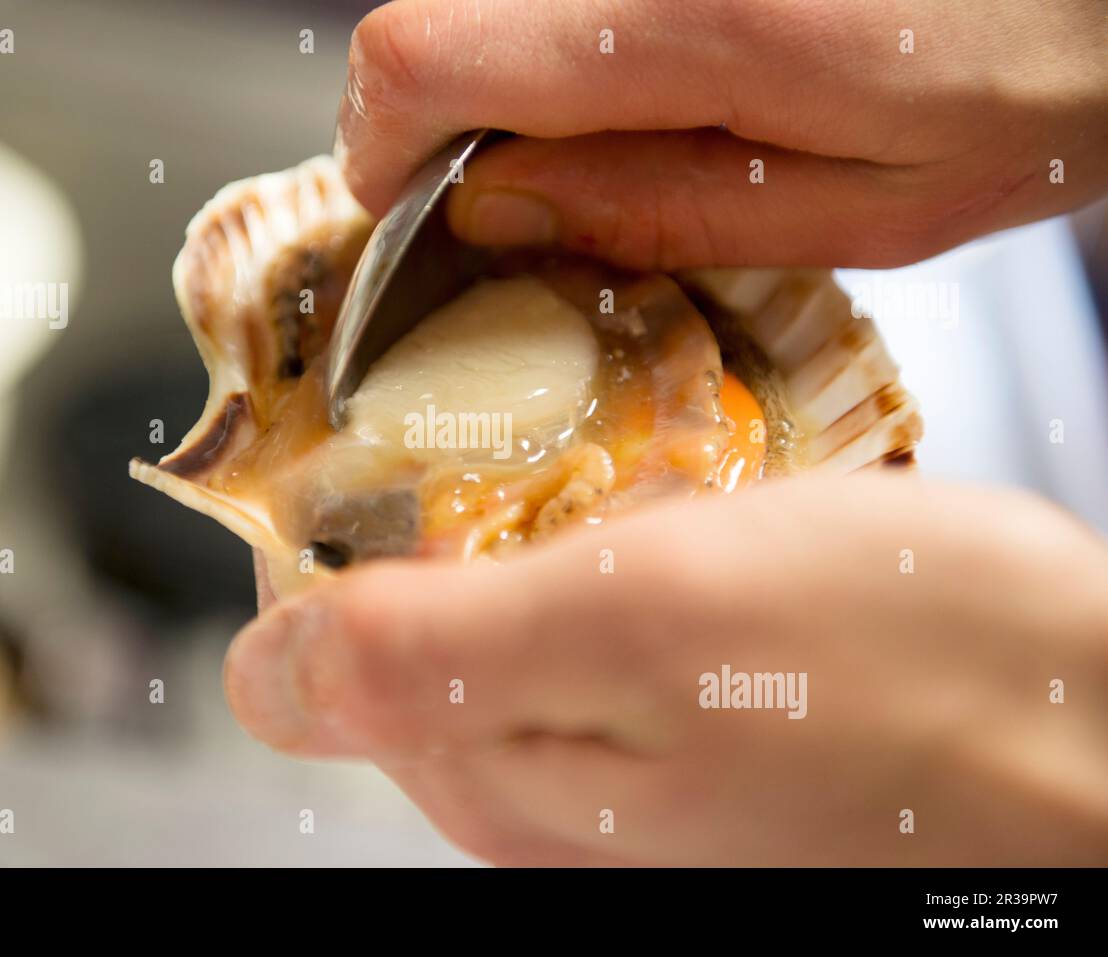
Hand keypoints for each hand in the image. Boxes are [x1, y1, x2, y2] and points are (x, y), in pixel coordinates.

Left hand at [225, 474, 1107, 864]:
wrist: (1089, 735)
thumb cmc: (906, 670)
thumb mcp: (646, 622)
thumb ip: (435, 656)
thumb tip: (260, 673)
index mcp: (495, 769)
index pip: (318, 647)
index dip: (319, 523)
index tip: (359, 420)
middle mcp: (539, 784)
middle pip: (402, 626)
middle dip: (415, 507)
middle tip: (480, 402)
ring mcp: (615, 755)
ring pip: (496, 610)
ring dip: (512, 512)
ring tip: (580, 434)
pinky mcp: (685, 720)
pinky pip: (590, 613)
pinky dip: (596, 536)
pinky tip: (657, 494)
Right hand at [334, 0, 1107, 269]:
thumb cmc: (1038, 81)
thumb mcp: (861, 210)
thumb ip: (662, 212)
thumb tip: (499, 213)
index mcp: (698, 22)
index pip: (421, 51)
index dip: (378, 145)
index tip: (417, 211)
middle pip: (435, 15)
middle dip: (447, 124)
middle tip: (532, 196)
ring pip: (500, 4)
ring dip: (520, 83)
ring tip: (627, 141)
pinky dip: (576, 49)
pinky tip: (665, 85)